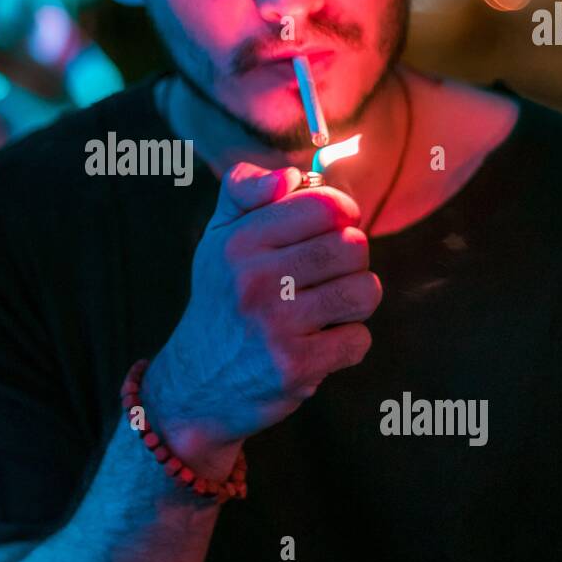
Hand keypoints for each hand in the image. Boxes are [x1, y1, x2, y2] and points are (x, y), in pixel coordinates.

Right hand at [141, 162, 380, 471]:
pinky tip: (318, 344)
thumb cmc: (222, 300)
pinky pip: (358, 339)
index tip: (333, 227)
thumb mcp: (218, 237)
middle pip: (353, 246)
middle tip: (325, 276)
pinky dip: (347, 343)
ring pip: (364, 291)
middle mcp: (254, 280)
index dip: (342, 213)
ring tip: (326, 308)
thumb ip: (246, 189)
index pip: (325, 205)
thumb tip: (290, 176)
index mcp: (238, 241)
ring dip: (354, 301)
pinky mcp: (295, 366)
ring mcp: (275, 325)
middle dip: (350, 261)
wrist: (196, 385)